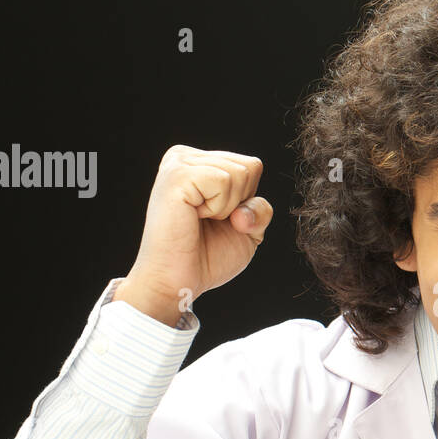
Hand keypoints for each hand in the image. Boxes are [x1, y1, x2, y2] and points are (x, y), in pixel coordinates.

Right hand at [116, 145, 271, 324]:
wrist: (177, 282)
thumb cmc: (206, 258)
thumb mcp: (247, 230)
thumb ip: (260, 209)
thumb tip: (243, 206)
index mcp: (199, 163)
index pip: (252, 166)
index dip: (247, 202)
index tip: (217, 220)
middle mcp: (186, 157)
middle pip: (251, 166)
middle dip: (240, 204)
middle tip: (207, 223)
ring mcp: (179, 163)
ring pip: (240, 173)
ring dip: (228, 208)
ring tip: (198, 220)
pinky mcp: (177, 175)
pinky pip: (225, 180)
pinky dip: (218, 207)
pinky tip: (193, 217)